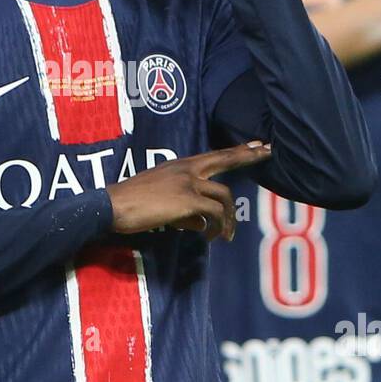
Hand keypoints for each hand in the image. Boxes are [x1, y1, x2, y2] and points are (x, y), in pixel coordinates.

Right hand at [106, 141, 271, 241]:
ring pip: (224, 197)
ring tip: (225, 236)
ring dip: (229, 219)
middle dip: (248, 155)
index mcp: (180, 166)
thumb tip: (201, 225)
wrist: (112, 206)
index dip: (236, 150)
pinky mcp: (187, 200)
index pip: (214, 154)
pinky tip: (211, 238)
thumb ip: (184, 209)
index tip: (255, 144)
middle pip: (225, 158)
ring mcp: (188, 182)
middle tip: (268, 151)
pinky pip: (214, 214)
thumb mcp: (160, 201)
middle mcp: (187, 169)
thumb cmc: (131, 204)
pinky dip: (216, 228)